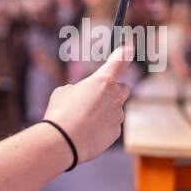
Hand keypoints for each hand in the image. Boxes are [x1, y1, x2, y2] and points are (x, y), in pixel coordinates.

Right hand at [42, 44, 133, 164]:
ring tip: (82, 121)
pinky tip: (86, 133)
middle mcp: (115, 97)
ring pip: (115, 110)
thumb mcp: (64, 93)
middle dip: (114, 91)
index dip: (124, 54)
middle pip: (123, 88)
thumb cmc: (61, 113)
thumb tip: (81, 97)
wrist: (64, 142)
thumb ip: (79, 90)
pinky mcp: (115, 133)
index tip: (129, 48)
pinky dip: (101, 128)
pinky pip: (111, 126)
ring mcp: (118, 116)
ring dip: (104, 112)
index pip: (119, 62)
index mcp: (103, 81)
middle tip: (97, 97)